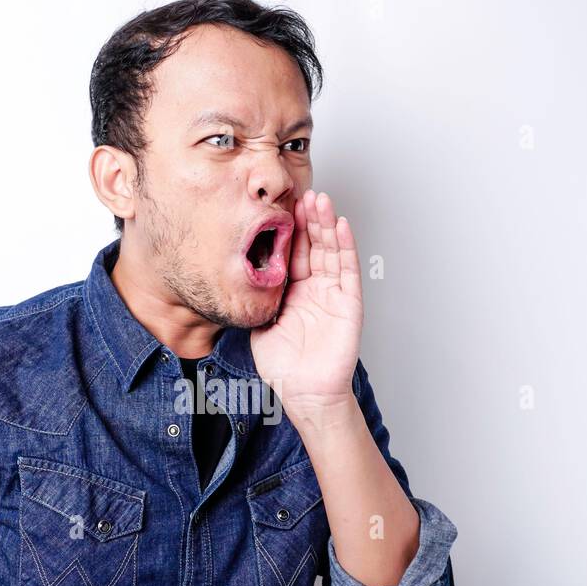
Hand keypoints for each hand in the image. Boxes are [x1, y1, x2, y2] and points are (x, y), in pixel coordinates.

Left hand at [249, 189, 362, 416]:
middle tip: (303, 193)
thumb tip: (238, 276)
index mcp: (293, 292)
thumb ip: (256, 299)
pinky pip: (347, 269)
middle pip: (313, 245)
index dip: (289, 230)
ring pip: (330, 250)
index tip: (281, 206)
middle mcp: (315, 288)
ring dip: (327, 224)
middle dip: (309, 219)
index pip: (292, 253)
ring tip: (321, 200)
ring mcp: (333, 293)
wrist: (304, 392)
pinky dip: (345, 246)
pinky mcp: (348, 302)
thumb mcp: (260, 325)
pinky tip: (341, 225)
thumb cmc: (284, 366)